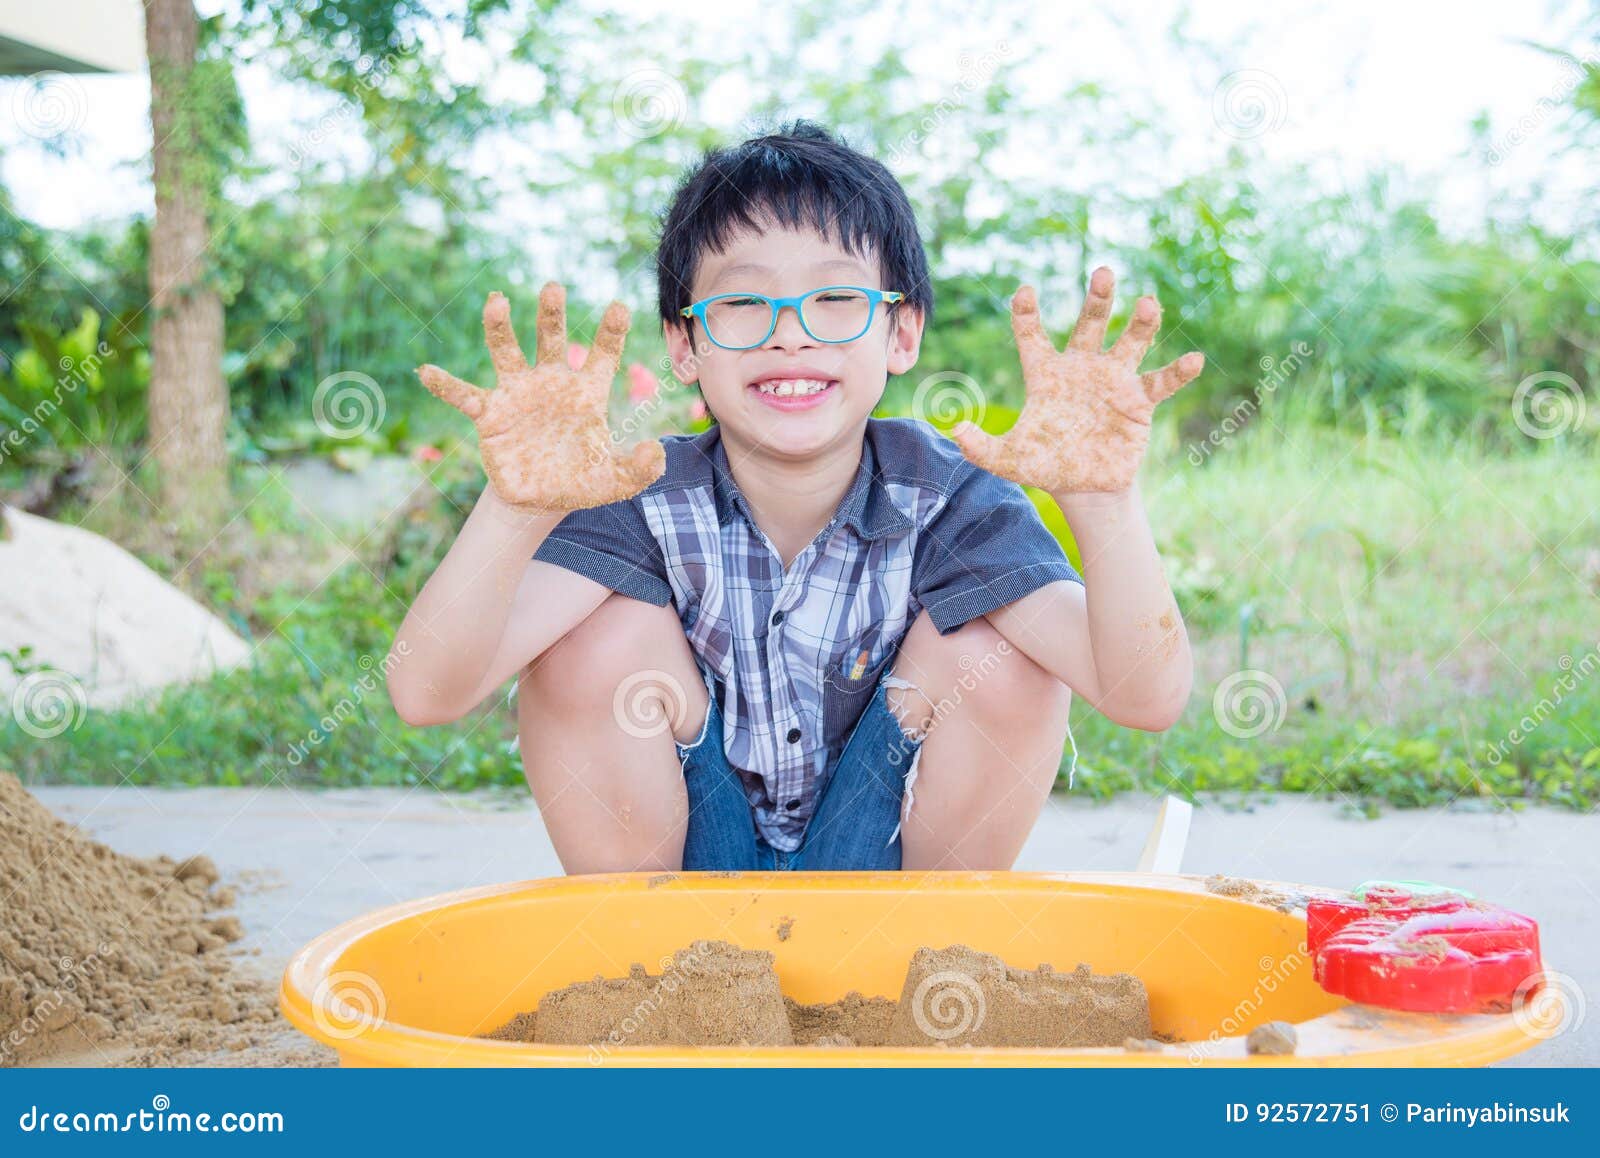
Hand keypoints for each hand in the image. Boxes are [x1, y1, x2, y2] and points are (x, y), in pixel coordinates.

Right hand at [416, 283, 665, 512]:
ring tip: (496, 301)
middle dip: (551, 314)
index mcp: (585, 393)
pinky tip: (427, 372)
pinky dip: (447, 385)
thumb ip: (639, 468)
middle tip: (553, 287)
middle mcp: (550, 384)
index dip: (611, 332)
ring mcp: (518, 395)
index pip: (602, 356)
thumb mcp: (617, 481)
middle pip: (551, 340)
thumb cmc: (581, 481)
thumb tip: (654, 449)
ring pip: (507, 353)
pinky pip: (465, 396)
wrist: (540, 500)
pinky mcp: (490, 415)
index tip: (619, 306)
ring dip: (500, 327)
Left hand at [952, 267, 1203, 494]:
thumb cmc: (1046, 465)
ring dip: (1140, 323)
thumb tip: (955, 428)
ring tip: (1148, 302)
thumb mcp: (1008, 459)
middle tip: (1102, 273)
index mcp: (1046, 374)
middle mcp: (1082, 368)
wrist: (1084, 487)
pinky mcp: (1138, 402)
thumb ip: (980, 446)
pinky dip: (1177, 372)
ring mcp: (1113, 381)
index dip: (1027, 315)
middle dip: (1098, 299)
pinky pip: (1160, 382)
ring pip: (1129, 343)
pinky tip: (1194, 360)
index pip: (1033, 336)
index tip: (1024, 292)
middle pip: (1090, 324)